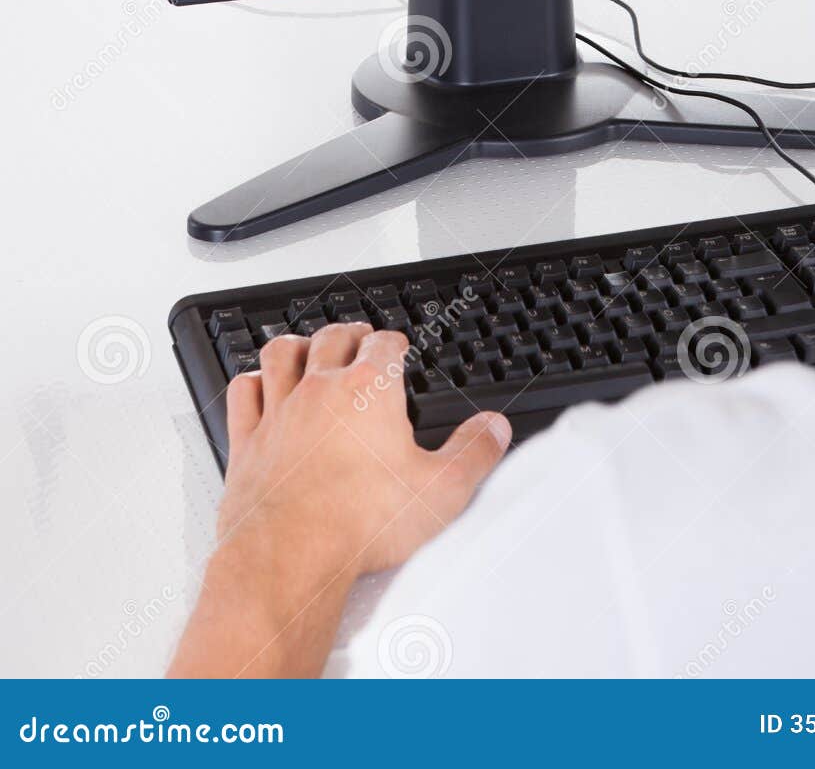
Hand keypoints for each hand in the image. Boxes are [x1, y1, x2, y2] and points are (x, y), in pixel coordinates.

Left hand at [167, 325, 509, 677]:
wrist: (289, 557)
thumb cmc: (359, 525)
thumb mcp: (440, 492)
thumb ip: (473, 453)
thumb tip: (495, 429)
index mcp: (369, 392)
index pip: (384, 345)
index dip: (395, 342)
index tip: (399, 348)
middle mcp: (320, 391)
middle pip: (332, 338)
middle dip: (350, 333)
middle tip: (359, 338)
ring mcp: (279, 413)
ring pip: (281, 355)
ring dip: (297, 345)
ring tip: (307, 347)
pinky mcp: (247, 443)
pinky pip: (243, 394)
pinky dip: (251, 382)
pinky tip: (258, 386)